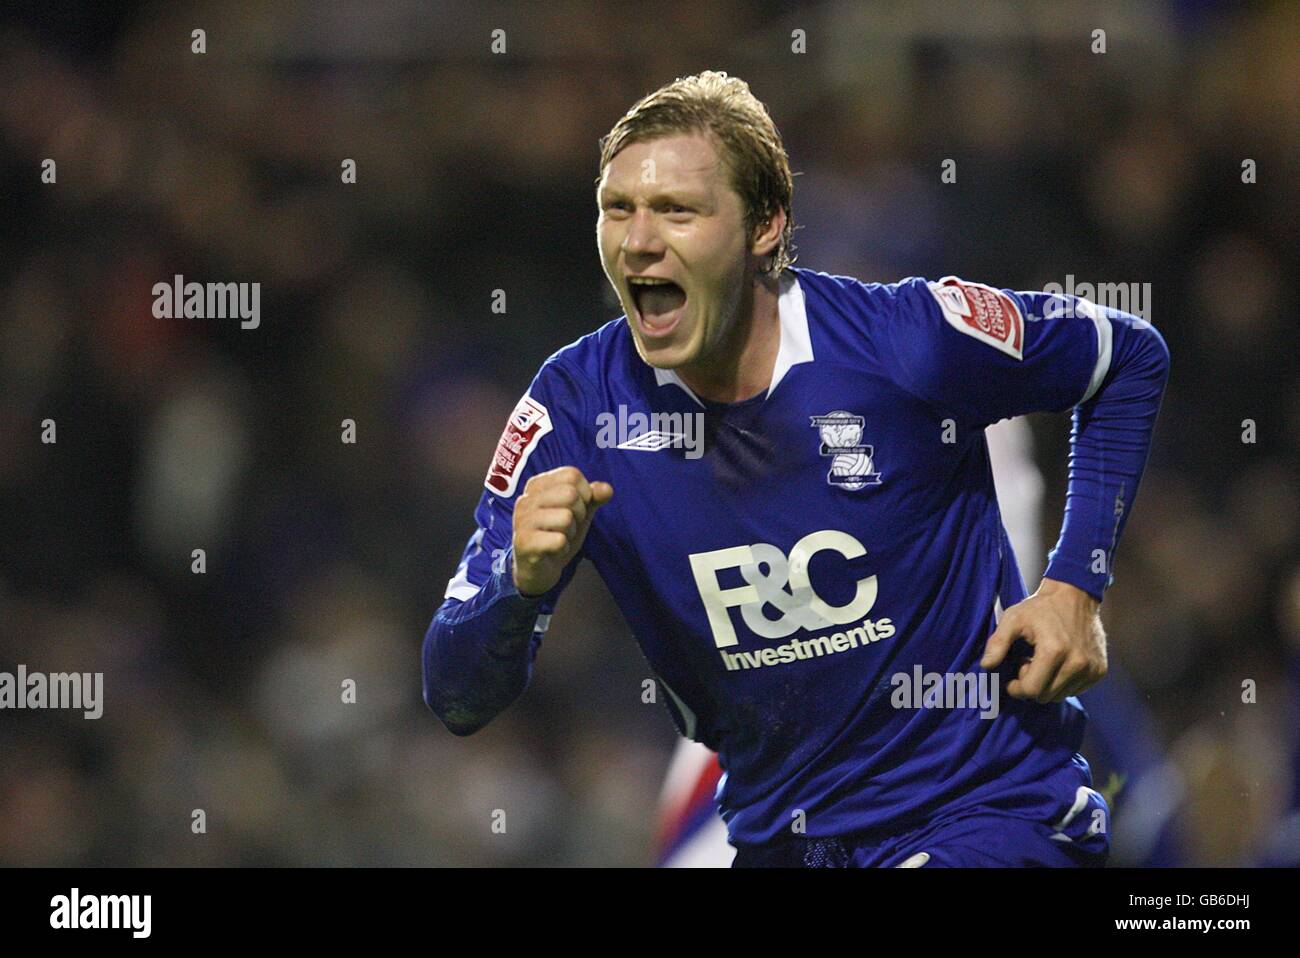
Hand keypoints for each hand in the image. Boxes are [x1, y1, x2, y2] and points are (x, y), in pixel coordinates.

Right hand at [512, 466, 613, 596]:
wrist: (536, 569)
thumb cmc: (556, 534)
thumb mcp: (579, 513)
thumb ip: (593, 497)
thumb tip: (607, 489)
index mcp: (537, 485)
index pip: (572, 475)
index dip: (584, 494)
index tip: (574, 509)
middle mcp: (526, 498)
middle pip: (570, 494)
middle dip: (579, 514)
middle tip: (567, 527)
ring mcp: (522, 520)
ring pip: (566, 518)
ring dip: (570, 533)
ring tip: (558, 538)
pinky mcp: (523, 542)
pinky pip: (559, 540)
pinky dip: (563, 548)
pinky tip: (553, 550)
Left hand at [980, 578, 1106, 702]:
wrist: (1075, 595)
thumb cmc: (1040, 608)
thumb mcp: (1013, 618)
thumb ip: (998, 643)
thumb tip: (986, 666)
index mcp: (1054, 651)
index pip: (1032, 690)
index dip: (1017, 688)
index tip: (1012, 677)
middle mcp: (1077, 664)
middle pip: (1046, 696)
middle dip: (1032, 685)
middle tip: (1028, 663)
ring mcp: (1091, 669)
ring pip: (1061, 695)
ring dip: (1048, 684)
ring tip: (1043, 661)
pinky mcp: (1099, 671)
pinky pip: (1076, 690)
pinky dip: (1063, 682)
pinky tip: (1059, 663)